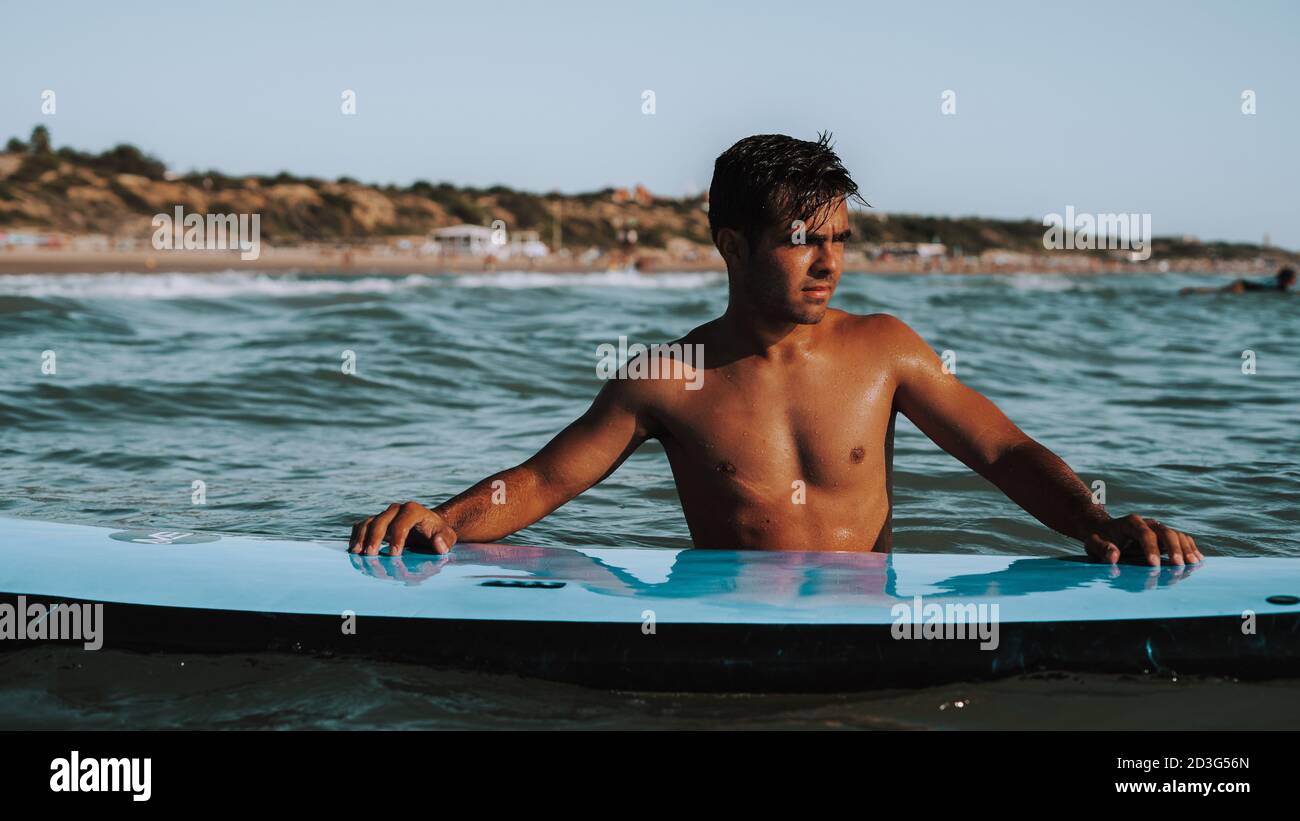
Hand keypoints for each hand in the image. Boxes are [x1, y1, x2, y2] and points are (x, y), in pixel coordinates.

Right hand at [349, 501, 457, 556]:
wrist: (428, 528)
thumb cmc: (437, 534)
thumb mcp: (447, 537)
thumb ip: (445, 540)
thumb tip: (438, 543)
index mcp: (413, 510)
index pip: (402, 522)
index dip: (398, 537)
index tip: (395, 554)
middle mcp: (396, 509)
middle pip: (381, 520)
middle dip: (375, 538)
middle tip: (371, 555)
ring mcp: (384, 514)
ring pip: (368, 522)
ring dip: (361, 537)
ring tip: (356, 552)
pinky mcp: (376, 521)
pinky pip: (361, 525)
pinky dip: (356, 536)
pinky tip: (353, 548)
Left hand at [1083, 513, 1202, 565]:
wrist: (1104, 530)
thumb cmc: (1099, 538)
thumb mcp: (1093, 543)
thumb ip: (1102, 548)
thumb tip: (1114, 556)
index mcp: (1130, 522)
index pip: (1144, 533)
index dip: (1150, 547)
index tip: (1154, 564)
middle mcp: (1147, 523)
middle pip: (1165, 531)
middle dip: (1173, 548)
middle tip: (1179, 565)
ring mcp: (1158, 529)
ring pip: (1176, 534)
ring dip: (1186, 548)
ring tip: (1193, 563)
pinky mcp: (1164, 537)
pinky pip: (1181, 539)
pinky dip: (1190, 548)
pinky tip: (1197, 559)